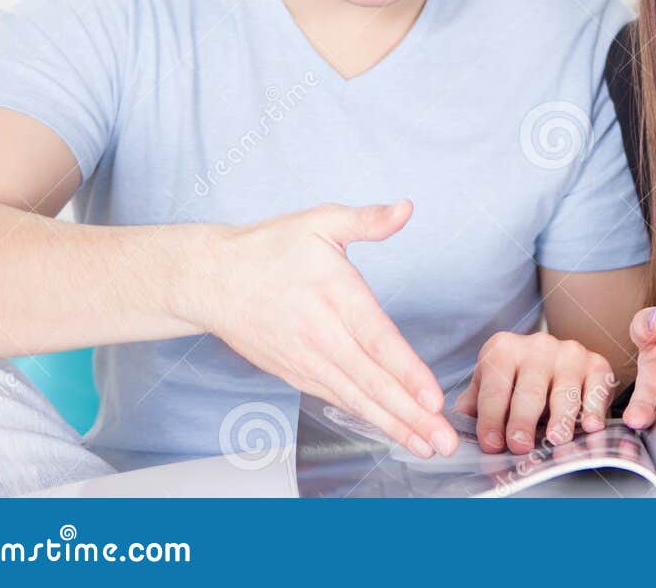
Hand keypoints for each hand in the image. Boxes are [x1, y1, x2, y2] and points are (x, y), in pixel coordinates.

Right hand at [192, 199, 457, 459]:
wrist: (210, 279)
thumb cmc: (268, 249)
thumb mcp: (319, 221)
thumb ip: (367, 220)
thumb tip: (405, 208)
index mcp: (335, 296)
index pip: (377, 341)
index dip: (406, 372)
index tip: (432, 397)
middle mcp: (322, 335)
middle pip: (372, 381)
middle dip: (411, 414)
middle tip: (444, 441)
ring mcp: (307, 360)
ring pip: (356, 398)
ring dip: (394, 425)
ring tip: (426, 446)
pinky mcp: (296, 373)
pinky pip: (337, 399)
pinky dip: (365, 418)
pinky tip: (391, 431)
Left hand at [454, 331, 616, 453]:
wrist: (556, 360)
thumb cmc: (516, 381)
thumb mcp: (490, 385)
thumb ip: (473, 405)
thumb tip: (449, 427)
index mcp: (504, 349)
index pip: (495, 386)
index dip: (491, 417)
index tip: (491, 443)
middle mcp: (538, 346)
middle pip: (529, 389)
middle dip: (523, 419)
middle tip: (520, 445)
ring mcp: (569, 353)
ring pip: (565, 389)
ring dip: (561, 417)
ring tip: (556, 438)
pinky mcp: (597, 364)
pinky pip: (597, 387)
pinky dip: (595, 408)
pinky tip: (591, 425)